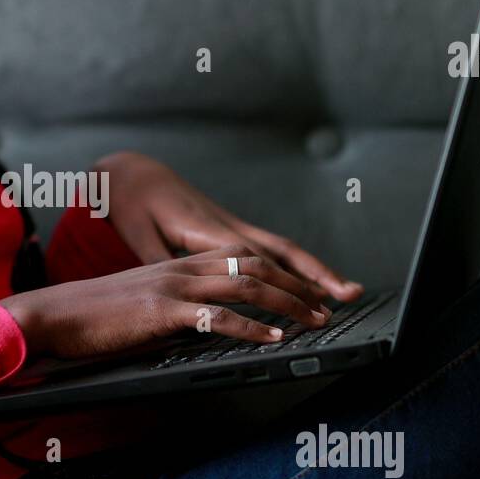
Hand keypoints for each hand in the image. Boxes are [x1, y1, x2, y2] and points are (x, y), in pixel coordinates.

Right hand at [0, 244, 334, 359]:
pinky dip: (251, 328)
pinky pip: (216, 317)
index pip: (241, 256)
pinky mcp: (161, 311)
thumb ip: (176, 306)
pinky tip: (272, 339)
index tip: (307, 291)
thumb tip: (205, 325)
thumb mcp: (142, 303)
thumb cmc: (92, 316)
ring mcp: (172, 286)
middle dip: (296, 285)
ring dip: (286, 304)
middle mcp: (180, 268)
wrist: (51, 315)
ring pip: (244, 284)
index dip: (280, 271)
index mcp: (177, 263)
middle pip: (253, 265)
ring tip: (313, 320)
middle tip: (325, 306)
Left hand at [92, 150, 363, 303]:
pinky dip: (295, 264)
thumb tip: (181, 289)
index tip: (304, 304)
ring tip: (344, 292)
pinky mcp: (230, 227)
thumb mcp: (138, 236)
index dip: (281, 283)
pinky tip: (310, 280)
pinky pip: (272, 246)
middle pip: (282, 253)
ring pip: (283, 249)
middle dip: (316, 276)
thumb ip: (162, 262)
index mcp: (206, 230)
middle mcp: (228, 225)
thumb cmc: (134, 205)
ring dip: (314, 270)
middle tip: (346, 298)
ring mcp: (233, 224)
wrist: (134, 174)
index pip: (253, 260)